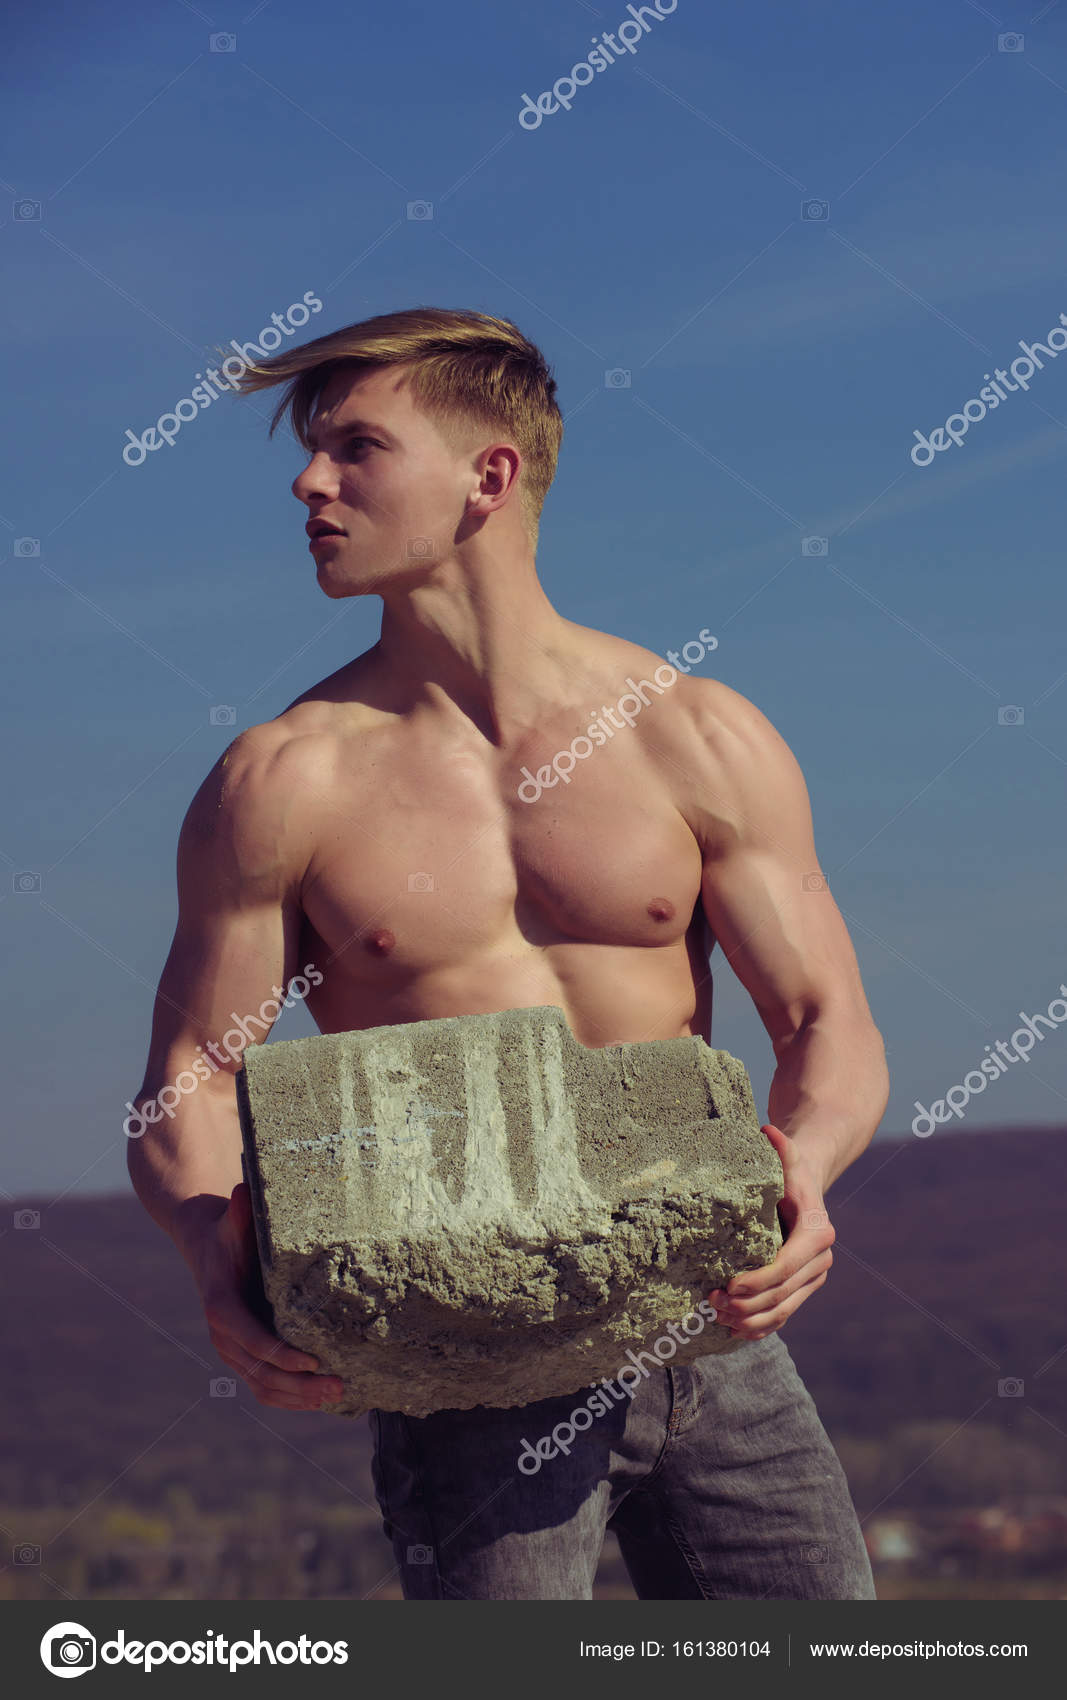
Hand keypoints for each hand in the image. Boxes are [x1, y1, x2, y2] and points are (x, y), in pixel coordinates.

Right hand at [193, 1181, 344, 1410]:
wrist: (208, 1246)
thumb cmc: (229, 1230)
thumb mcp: (233, 1219)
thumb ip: (240, 1210)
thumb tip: (242, 1190)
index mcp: (220, 1306)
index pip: (250, 1339)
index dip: (280, 1354)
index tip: (312, 1361)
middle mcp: (223, 1335)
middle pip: (260, 1371)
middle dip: (299, 1384)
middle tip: (337, 1385)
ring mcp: (232, 1350)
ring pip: (262, 1386)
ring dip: (299, 1397)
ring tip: (336, 1394)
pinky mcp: (243, 1356)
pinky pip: (263, 1385)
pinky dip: (290, 1398)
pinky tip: (319, 1400)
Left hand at [707, 1123, 833, 1340]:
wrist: (805, 1185)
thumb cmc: (790, 1171)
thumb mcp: (787, 1157)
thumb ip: (782, 1147)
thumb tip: (768, 1130)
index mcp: (817, 1234)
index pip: (785, 1267)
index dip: (756, 1281)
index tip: (727, 1285)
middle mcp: (820, 1261)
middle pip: (781, 1295)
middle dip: (745, 1305)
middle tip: (712, 1301)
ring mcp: (812, 1278)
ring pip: (781, 1312)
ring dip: (748, 1320)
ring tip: (716, 1314)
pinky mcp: (801, 1289)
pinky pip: (782, 1316)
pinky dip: (759, 1328)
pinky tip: (734, 1330)